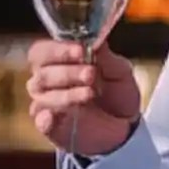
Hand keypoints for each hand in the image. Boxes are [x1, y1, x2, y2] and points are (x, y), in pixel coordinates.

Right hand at [26, 40, 140, 155]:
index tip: (81, 50)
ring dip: (67, 93)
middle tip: (90, 74)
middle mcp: (47, 82)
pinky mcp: (52, 129)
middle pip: (42, 74)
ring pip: (43, 96)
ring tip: (91, 92)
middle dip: (67, 72)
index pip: (42, 51)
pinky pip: (41, 123)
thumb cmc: (117, 92)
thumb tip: (95, 39)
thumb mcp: (119, 71)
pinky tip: (52, 116)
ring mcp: (48, 106)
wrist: (127, 125)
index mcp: (57, 62)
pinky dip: (45, 119)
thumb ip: (106, 57)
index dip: (58, 50)